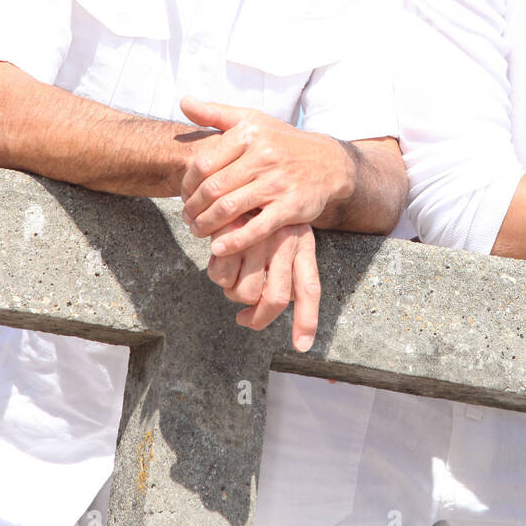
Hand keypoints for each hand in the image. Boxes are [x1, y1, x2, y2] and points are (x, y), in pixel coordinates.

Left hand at [179, 97, 353, 252]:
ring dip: (206, 225)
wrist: (328, 162)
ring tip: (198, 230)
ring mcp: (278, 183)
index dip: (187, 184)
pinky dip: (234, 241)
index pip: (203, 164)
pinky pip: (257, 228)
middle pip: (213, 189)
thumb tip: (184, 102)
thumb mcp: (252, 120)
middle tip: (187, 218)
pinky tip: (219, 248)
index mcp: (249, 134)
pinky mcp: (291, 206)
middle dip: (193, 208)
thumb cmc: (282, 142)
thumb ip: (216, 113)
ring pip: (230, 208)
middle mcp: (263, 156)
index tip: (184, 195)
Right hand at [207, 216, 320, 350]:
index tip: (302, 346)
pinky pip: (223, 278)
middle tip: (245, 320)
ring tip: (231, 275)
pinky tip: (217, 259)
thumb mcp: (279, 237)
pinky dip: (218, 276)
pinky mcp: (233, 236)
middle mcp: (285, 241)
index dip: (306, 319)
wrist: (232, 179)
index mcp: (302, 243)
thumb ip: (282, 270)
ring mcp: (259, 238)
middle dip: (258, 319)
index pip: (309, 287)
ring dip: (233, 293)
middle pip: (275, 299)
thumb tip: (267, 311)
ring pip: (246, 292)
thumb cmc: (256, 216)